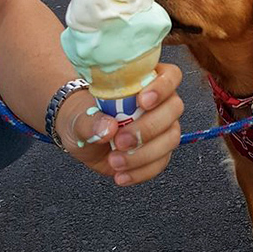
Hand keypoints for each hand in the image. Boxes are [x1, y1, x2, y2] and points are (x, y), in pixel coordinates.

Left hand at [54, 63, 183, 185]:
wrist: (80, 134)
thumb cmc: (83, 113)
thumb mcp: (79, 114)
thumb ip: (91, 119)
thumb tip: (108, 128)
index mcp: (146, 80)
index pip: (170, 76)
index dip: (162, 87)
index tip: (143, 101)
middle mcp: (161, 102)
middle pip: (173, 109)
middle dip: (148, 128)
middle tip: (120, 140)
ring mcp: (162, 127)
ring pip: (171, 138)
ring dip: (144, 154)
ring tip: (115, 161)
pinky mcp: (158, 152)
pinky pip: (160, 163)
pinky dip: (141, 172)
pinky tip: (121, 175)